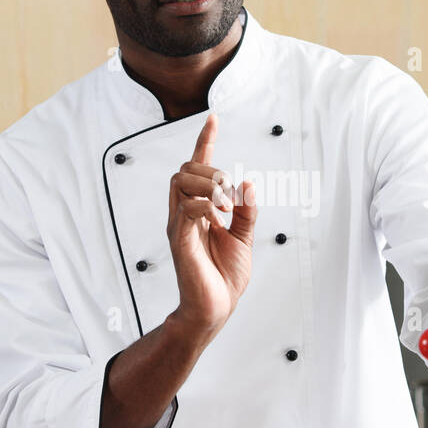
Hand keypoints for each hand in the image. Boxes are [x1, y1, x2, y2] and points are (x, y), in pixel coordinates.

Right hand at [166, 113, 257, 339]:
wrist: (216, 308)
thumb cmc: (225, 277)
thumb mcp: (244, 238)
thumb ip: (246, 212)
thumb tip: (248, 183)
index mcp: (200, 210)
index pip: (198, 168)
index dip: (205, 141)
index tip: (213, 118)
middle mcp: (185, 214)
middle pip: (185, 169)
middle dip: (211, 170)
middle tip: (231, 195)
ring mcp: (180, 226)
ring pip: (181, 181)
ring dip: (208, 184)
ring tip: (226, 206)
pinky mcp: (180, 241)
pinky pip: (186, 209)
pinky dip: (205, 205)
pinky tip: (218, 217)